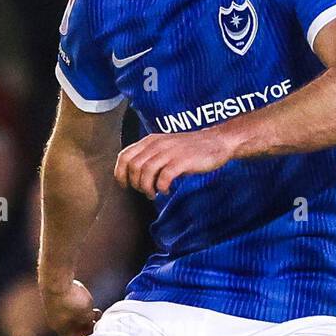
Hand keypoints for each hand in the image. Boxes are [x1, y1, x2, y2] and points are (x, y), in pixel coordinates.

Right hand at [39, 277, 100, 335]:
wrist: (56, 281)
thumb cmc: (72, 301)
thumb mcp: (86, 313)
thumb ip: (90, 319)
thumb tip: (92, 319)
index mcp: (61, 329)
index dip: (86, 333)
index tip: (95, 328)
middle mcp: (54, 320)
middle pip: (70, 325)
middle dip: (84, 322)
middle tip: (96, 317)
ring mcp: (52, 308)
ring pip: (68, 313)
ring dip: (80, 311)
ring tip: (92, 306)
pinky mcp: (53, 296)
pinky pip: (66, 303)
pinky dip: (74, 302)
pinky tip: (82, 296)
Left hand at [114, 128, 236, 197]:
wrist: (216, 142)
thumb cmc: (189, 149)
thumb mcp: (164, 147)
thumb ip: (149, 156)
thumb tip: (132, 175)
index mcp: (150, 141)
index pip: (124, 156)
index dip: (120, 174)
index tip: (125, 186)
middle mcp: (157, 144)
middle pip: (133, 167)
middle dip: (135, 184)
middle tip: (145, 191)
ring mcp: (169, 152)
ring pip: (146, 172)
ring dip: (147, 188)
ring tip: (154, 194)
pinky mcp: (182, 161)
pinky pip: (164, 177)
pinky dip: (161, 187)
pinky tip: (166, 190)